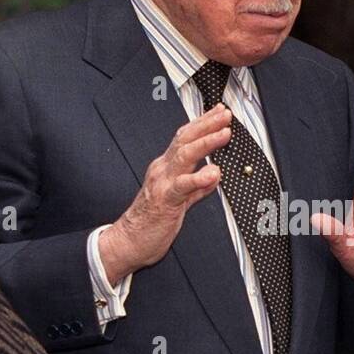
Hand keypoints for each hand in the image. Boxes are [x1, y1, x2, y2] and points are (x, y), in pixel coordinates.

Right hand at [99, 104, 231, 284]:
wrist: (128, 241)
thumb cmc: (151, 221)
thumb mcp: (179, 199)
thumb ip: (198, 187)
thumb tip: (214, 174)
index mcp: (165, 167)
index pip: (185, 138)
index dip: (203, 123)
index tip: (219, 112)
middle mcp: (162, 169)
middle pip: (185, 139)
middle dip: (207, 124)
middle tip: (225, 114)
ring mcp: (162, 183)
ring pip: (184, 156)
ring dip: (206, 143)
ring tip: (223, 134)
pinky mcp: (164, 200)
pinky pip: (182, 186)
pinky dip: (199, 178)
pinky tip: (213, 173)